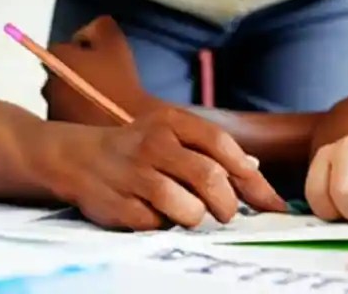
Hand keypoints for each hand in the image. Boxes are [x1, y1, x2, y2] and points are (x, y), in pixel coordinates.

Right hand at [38, 105, 287, 230]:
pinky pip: (159, 225)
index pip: (222, 147)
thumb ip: (210, 150)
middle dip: (228, 205)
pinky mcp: (119, 205)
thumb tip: (253, 171)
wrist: (75, 156)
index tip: (272, 203)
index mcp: (172, 122)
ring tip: (189, 212)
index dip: (251, 178)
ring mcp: (135, 175)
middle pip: (210, 179)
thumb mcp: (171, 134)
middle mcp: (154, 144)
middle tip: (226, 212)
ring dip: (197, 217)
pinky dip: (165, 225)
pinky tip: (154, 212)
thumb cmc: (136, 147)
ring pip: (188, 209)